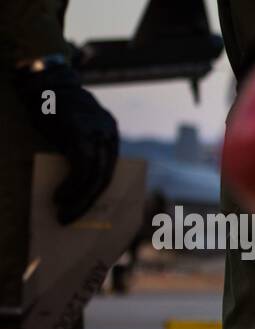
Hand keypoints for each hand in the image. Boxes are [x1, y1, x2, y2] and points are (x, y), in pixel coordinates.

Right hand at [13, 62, 119, 224]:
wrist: (39, 80)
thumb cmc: (51, 110)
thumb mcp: (69, 133)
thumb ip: (78, 154)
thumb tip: (75, 189)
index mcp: (109, 135)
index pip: (110, 171)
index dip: (99, 193)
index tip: (91, 212)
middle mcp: (108, 134)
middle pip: (104, 176)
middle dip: (88, 202)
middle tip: (69, 219)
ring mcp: (97, 132)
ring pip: (95, 176)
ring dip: (78, 200)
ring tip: (62, 214)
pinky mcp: (81, 132)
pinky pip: (82, 167)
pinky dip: (71, 187)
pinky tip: (59, 197)